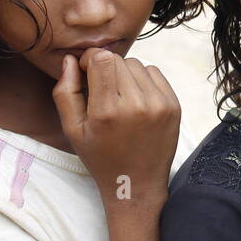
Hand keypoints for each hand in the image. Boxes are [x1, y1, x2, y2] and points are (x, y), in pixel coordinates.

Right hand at [52, 49, 180, 205]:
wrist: (137, 182)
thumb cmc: (100, 157)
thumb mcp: (73, 129)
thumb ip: (66, 91)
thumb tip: (69, 60)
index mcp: (107, 111)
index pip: (102, 58)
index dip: (90, 59)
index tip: (86, 71)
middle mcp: (136, 105)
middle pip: (118, 60)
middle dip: (105, 67)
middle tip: (101, 89)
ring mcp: (159, 104)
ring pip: (138, 64)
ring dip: (125, 73)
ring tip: (118, 96)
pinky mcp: (174, 106)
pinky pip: (155, 73)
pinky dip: (143, 79)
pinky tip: (135, 98)